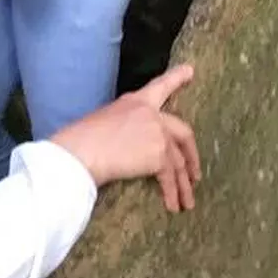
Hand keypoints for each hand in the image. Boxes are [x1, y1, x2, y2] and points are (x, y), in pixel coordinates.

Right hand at [49, 64, 200, 213]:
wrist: (81, 151)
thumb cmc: (82, 139)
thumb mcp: (105, 122)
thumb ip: (127, 127)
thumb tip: (132, 146)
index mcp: (135, 101)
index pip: (160, 86)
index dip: (177, 78)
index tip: (190, 71)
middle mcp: (150, 113)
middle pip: (182, 131)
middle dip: (192, 155)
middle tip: (195, 173)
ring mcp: (157, 133)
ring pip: (179, 161)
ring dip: (184, 184)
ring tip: (187, 201)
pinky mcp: (158, 155)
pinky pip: (170, 178)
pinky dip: (172, 193)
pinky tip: (172, 206)